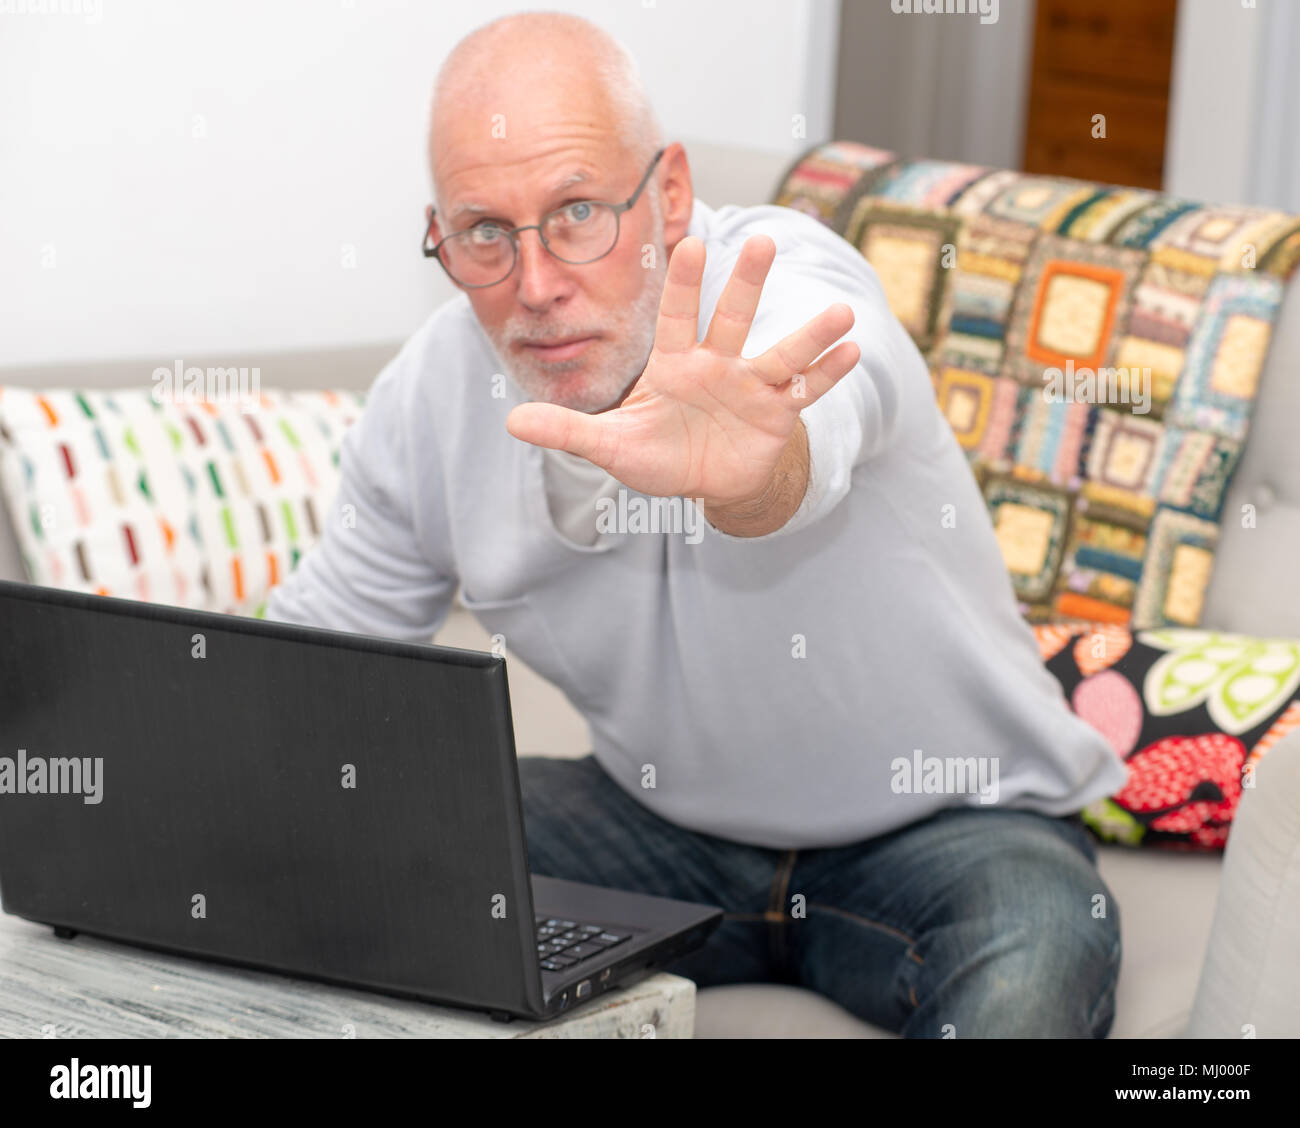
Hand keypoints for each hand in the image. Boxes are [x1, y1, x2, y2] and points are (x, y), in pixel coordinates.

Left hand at [504, 234, 860, 512]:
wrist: (703, 479)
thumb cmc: (656, 454)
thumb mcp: (610, 446)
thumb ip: (567, 431)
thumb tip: (513, 422)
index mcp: (674, 364)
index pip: (676, 316)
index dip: (683, 285)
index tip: (689, 243)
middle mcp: (717, 364)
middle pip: (733, 317)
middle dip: (746, 283)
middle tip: (762, 241)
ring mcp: (751, 386)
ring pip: (781, 353)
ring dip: (809, 334)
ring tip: (840, 312)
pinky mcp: (777, 413)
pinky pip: (805, 390)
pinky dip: (827, 374)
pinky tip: (852, 352)